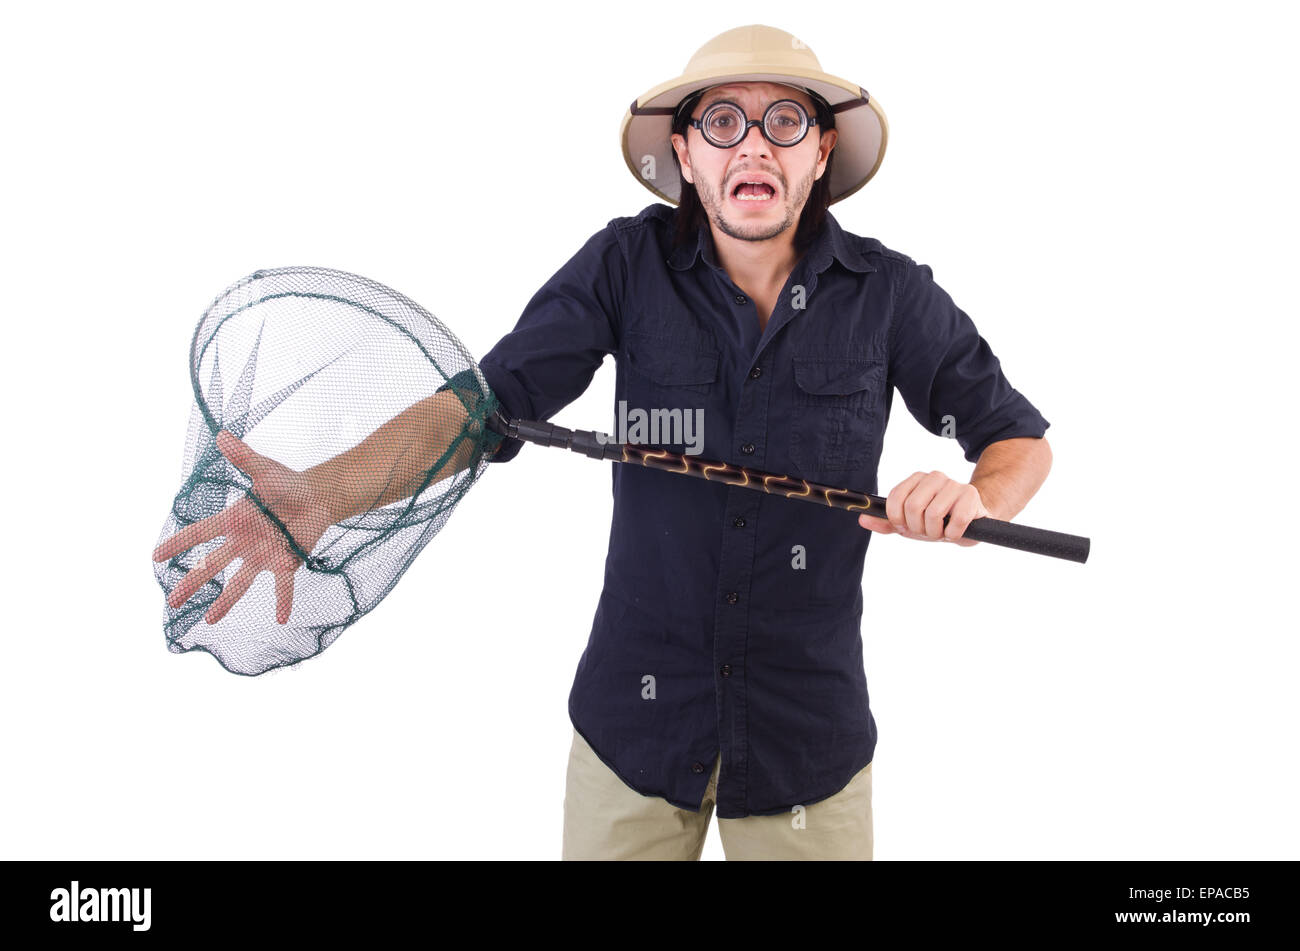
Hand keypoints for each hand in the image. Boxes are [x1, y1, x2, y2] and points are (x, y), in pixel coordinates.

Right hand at [153, 430, 334, 624]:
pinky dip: (283, 601)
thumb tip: (222, 434)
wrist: (318, 496)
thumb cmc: (288, 483)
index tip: (155, 557)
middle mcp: (243, 542)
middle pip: (212, 565)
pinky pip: (283, 585)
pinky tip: (281, 619)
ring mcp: (262, 555)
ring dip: (226, 602)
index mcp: (234, 520)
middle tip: (172, 602)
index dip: (178, 543)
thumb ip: (244, 457)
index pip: (199, 533)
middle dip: (191, 582)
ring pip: (240, 582)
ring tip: (210, 620)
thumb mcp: (265, 469)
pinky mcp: (285, 562)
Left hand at [857, 470, 988, 545]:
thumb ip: (886, 522)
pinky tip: (955, 531)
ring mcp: (954, 484)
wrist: (971, 521)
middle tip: (927, 531)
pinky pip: (956, 521)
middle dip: (918, 528)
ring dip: (936, 533)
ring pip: (933, 514)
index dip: (898, 519)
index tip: (907, 526)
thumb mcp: (909, 523)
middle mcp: (934, 477)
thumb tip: (862, 518)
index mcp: (916, 480)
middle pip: (912, 507)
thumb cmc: (938, 520)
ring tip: (942, 531)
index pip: (895, 499)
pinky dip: (953, 534)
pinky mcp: (971, 496)